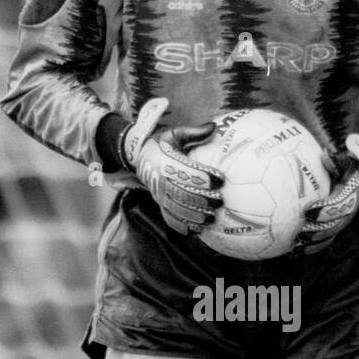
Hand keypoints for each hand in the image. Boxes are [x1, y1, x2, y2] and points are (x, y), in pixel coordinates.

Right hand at [122, 97, 223, 235]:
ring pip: (176, 208)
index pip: (186, 171)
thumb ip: (193, 133)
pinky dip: (181, 225)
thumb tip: (214, 127)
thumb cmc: (161, 144)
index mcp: (164, 161)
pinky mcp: (159, 204)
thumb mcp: (173, 134)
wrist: (138, 157)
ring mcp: (158, 194)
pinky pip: (169, 217)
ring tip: (212, 218)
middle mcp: (160, 180)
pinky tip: (195, 231)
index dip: (204, 177)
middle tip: (220, 200)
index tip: (220, 179)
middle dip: (202, 199)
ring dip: (195, 215)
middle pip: (183, 193)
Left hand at [295, 134, 358, 253]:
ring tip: (297, 244)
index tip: (309, 210)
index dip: (324, 209)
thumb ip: (337, 160)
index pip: (338, 204)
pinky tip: (300, 251)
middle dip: (316, 229)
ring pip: (329, 234)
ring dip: (313, 241)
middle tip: (300, 230)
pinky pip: (327, 239)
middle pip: (333, 224)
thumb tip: (325, 156)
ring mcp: (344, 220)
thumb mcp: (346, 161)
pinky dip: (314, 246)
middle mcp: (348, 210)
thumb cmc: (350, 167)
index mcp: (350, 194)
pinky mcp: (338, 226)